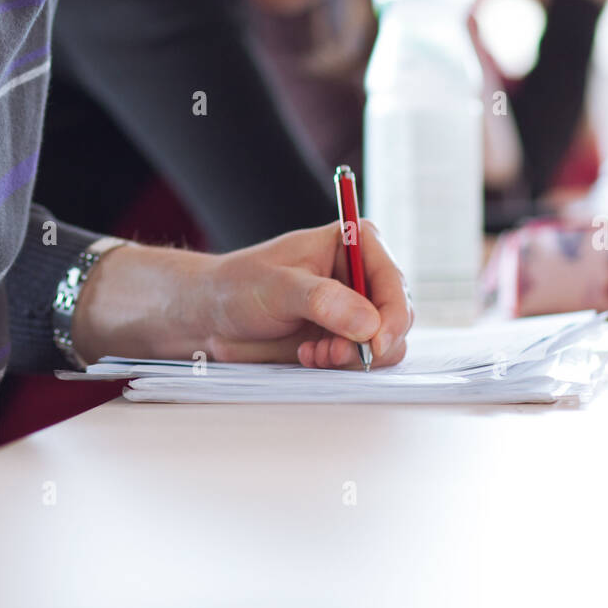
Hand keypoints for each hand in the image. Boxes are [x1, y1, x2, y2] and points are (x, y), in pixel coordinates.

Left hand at [72, 221, 411, 369]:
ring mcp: (355, 308)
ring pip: (384, 342)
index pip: (392, 281)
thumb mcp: (279, 288)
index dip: (391, 315)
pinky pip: (363, 359)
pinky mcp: (343, 337)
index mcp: (354, 242)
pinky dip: (341, 364)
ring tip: (314, 354)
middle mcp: (361, 274)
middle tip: (332, 354)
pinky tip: (310, 357)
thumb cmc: (239, 287)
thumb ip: (324, 302)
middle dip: (370, 341)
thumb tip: (369, 324)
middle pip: (396, 315)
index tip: (375, 344)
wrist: (211, 317)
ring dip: (353, 356)